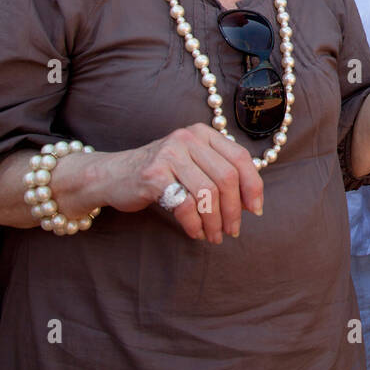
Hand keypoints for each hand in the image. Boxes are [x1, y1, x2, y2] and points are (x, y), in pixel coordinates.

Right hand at [102, 123, 263, 243]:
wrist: (114, 176)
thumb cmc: (160, 174)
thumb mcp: (192, 164)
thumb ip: (218, 173)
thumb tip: (250, 202)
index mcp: (203, 134)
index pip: (240, 157)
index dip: (253, 186)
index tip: (255, 210)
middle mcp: (188, 139)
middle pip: (227, 177)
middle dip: (233, 210)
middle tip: (233, 231)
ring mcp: (170, 154)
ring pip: (208, 193)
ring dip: (215, 221)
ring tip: (214, 236)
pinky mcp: (154, 175)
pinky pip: (185, 204)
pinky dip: (194, 224)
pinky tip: (195, 232)